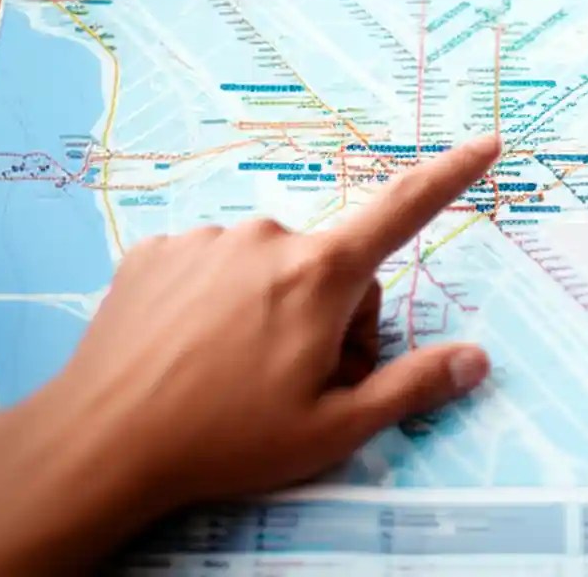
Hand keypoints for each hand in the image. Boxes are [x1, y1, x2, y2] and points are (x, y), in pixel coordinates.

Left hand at [0, 135, 501, 575]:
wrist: (100, 442)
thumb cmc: (228, 440)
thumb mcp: (334, 429)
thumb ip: (411, 386)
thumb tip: (476, 360)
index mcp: (321, 275)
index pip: (404, 210)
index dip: (452, 176)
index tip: (487, 145)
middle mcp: (268, 239)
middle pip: (334, 266)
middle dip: (335, 316)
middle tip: (303, 380)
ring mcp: (207, 241)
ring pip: (272, 268)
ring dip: (275, 309)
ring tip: (238, 372)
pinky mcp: (157, 253)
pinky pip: (215, 267)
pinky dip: (220, 303)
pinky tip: (195, 350)